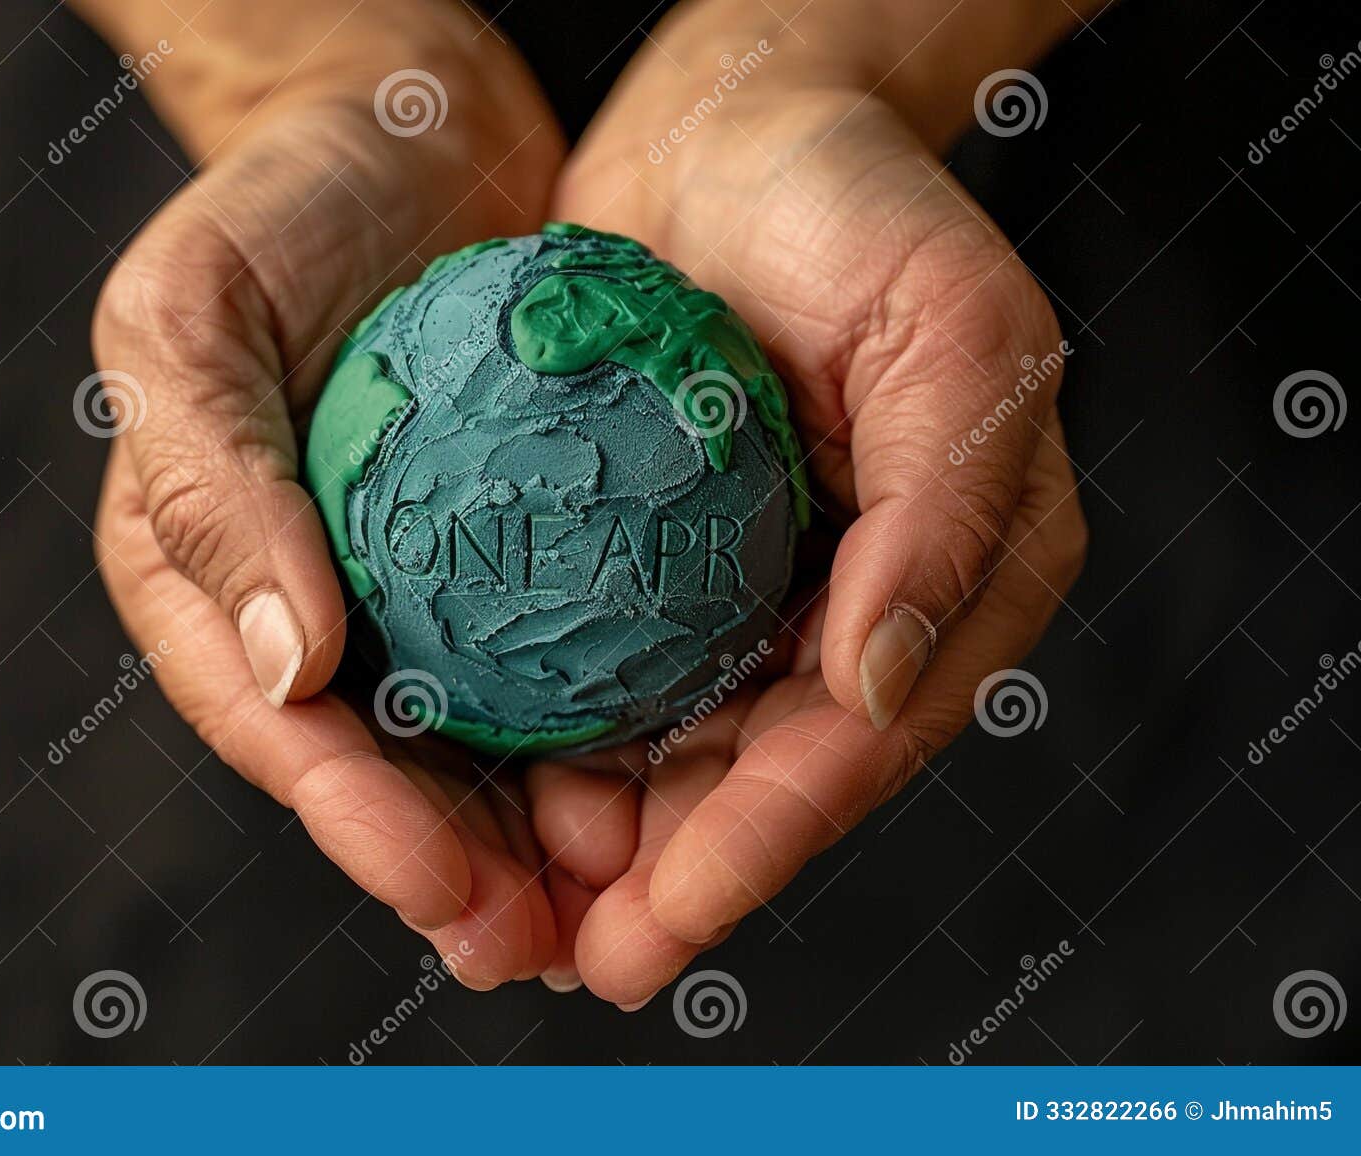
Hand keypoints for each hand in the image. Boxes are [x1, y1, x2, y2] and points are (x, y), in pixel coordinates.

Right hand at [81, 0, 568, 986]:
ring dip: (539, 837)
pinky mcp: (513, 556)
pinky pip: (554, 657)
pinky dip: (598, 728)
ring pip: (475, 744)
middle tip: (543, 948)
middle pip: (381, 772)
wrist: (403, 137)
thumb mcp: (189, 318)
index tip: (445, 889)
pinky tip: (663, 780)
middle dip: (459, 873)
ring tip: (615, 907)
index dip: (358, 820)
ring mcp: (418, 591)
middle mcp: (312, 607)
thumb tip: (284, 662)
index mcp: (208, 580)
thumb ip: (212, 482)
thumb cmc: (272, 213)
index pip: (279, 727)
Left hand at [530, 6, 1089, 1002]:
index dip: (757, 846)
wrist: (740, 122)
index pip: (849, 746)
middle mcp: (846, 609)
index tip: (658, 927)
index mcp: (949, 583)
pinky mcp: (652, 556)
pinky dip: (547, 733)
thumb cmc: (867, 208)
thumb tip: (878, 686)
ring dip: (592, 835)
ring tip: (500, 907)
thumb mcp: (954, 336)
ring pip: (671, 748)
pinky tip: (479, 782)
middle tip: (562, 957)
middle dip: (662, 880)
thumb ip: (944, 516)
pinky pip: (600, 664)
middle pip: (753, 779)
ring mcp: (745, 589)